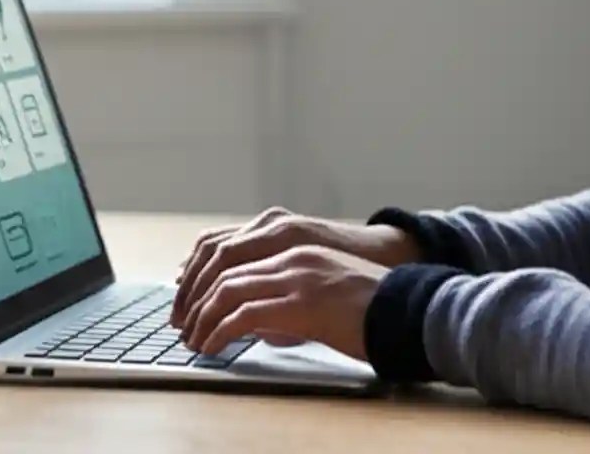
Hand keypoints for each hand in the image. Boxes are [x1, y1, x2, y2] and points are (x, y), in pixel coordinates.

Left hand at [172, 207, 418, 326]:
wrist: (409, 307)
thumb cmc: (370, 304)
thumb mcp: (321, 287)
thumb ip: (288, 293)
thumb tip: (257, 323)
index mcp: (294, 244)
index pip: (228, 247)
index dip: (199, 273)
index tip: (184, 298)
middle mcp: (290, 253)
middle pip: (220, 266)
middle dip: (192, 297)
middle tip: (180, 325)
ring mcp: (296, 276)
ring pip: (226, 290)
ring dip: (201, 318)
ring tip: (192, 341)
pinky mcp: (301, 304)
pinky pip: (243, 316)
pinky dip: (220, 332)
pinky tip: (212, 346)